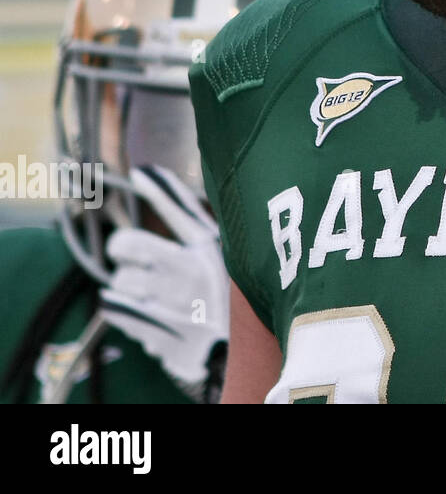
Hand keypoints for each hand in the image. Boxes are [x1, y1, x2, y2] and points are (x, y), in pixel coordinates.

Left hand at [99, 166, 229, 399]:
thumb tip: (164, 184)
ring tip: (151, 294)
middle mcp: (190, 272)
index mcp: (211, 252)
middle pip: (127, 245)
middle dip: (125, 251)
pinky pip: (115, 310)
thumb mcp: (224, 261)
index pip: (178, 209)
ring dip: (128, 287)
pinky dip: (122, 309)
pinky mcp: (155, 333)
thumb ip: (195, 226)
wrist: (242, 360)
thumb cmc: (230, 305)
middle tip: (134, 258)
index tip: (138, 173)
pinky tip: (143, 311)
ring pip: (118, 282)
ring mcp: (170, 304)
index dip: (158, 187)